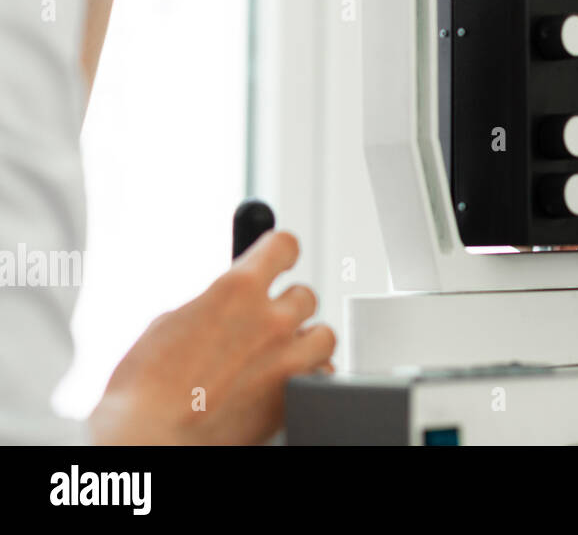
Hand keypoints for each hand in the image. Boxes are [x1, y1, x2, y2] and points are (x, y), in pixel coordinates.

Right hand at [87, 231, 336, 444]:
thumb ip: (214, 305)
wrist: (148, 441)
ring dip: (306, 342)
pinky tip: (286, 384)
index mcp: (237, 290)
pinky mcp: (293, 398)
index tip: (280, 260)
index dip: (280, 254)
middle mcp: (271, 319)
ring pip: (324, 335)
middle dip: (285, 309)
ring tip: (281, 356)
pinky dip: (309, 378)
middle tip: (264, 327)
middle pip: (305, 296)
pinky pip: (323, 377)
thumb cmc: (144, 390)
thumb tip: (230, 303)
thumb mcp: (170, 324)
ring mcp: (288, 359)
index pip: (284, 246)